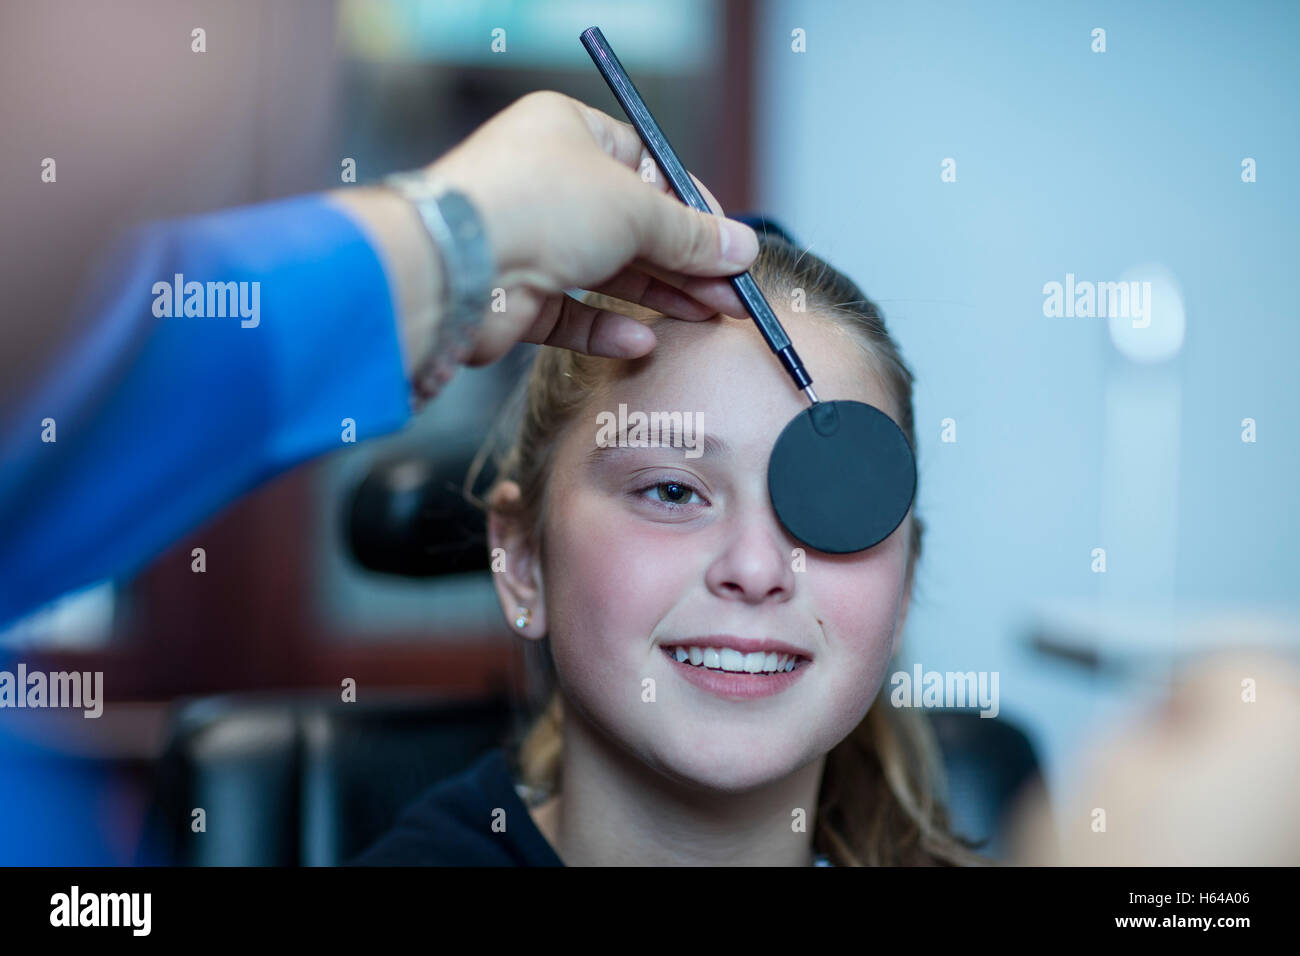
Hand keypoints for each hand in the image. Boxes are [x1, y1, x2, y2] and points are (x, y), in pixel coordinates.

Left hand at [426, 90, 759, 366]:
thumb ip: (691, 234)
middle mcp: (546, 183)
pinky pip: (572, 312)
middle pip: (633, 224)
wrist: (457, 266)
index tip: (728, 240)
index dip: (691, 205)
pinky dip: (607, 328)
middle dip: (686, 260)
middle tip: (732, 293)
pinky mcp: (516, 295)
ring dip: (659, 294)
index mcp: (568, 133)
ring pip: (607, 271)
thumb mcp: (636, 209)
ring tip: (708, 316)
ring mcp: (529, 240)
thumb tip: (742, 247)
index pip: (646, 165)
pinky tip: (642, 342)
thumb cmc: (539, 205)